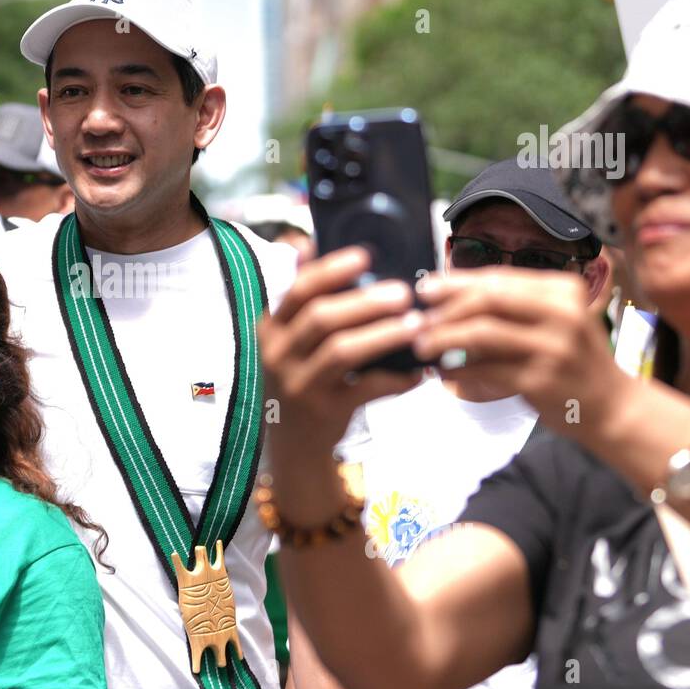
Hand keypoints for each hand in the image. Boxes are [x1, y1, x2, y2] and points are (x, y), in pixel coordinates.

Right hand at [259, 246, 423, 453]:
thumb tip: (307, 244)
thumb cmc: (301, 378)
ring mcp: (300, 385)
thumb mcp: (290, 339)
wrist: (293, 444)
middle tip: (403, 292)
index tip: (365, 256)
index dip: (331, 270)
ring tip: (416, 324)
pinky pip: (365, 389)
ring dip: (383, 335)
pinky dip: (395, 379)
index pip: (298, 291)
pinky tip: (417, 372)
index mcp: (272, 329)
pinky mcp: (324, 411)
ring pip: (343, 351)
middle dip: (366, 302)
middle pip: (322, 318)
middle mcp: (279, 355)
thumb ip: (302, 298)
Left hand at [413, 267, 623, 429]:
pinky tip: (443, 370)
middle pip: (488, 298)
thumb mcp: (557, 321)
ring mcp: (553, 347)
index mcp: (564, 291)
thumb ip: (516, 307)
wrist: (613, 407)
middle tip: (418, 318)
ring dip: (444, 337)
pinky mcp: (541, 379)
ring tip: (422, 345)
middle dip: (446, 306)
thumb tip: (453, 298)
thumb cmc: (575, 362)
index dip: (457, 281)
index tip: (426, 287)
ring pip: (483, 332)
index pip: (499, 278)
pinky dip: (458, 368)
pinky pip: (486, 369)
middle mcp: (563, 313)